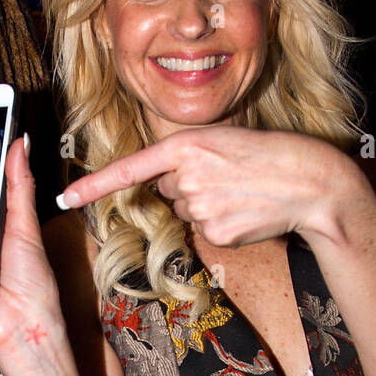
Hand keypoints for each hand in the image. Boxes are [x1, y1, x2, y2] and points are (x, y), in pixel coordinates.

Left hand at [57, 126, 357, 247]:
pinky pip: (204, 231)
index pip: (129, 169)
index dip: (94, 185)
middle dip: (189, 186)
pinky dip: (221, 225)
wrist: (309, 181)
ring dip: (207, 206)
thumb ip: (186, 161)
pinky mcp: (215, 233)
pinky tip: (245, 212)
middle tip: (228, 177)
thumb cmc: (267, 157)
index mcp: (185, 145)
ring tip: (241, 192)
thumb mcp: (222, 143)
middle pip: (167, 191)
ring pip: (185, 212)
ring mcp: (200, 207)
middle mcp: (186, 176)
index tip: (66, 197)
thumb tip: (167, 187)